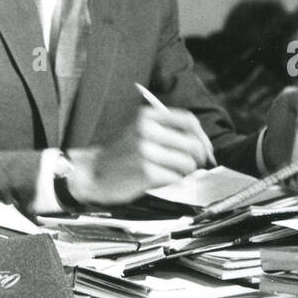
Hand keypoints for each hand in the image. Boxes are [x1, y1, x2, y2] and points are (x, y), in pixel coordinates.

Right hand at [69, 104, 215, 204]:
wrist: (92, 173)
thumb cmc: (121, 155)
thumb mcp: (140, 131)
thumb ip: (167, 131)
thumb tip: (202, 144)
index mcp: (147, 116)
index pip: (188, 120)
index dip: (202, 136)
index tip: (205, 148)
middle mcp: (147, 130)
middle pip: (193, 143)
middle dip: (199, 158)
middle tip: (193, 166)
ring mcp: (146, 151)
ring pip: (187, 163)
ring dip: (185, 172)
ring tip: (172, 173)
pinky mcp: (146, 172)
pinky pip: (176, 178)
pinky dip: (174, 182)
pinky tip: (162, 180)